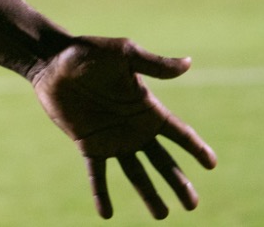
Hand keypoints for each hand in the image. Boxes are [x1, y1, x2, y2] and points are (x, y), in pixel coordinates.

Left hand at [31, 36, 216, 219]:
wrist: (51, 61)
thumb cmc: (88, 52)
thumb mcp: (123, 53)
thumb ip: (153, 63)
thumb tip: (189, 64)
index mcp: (147, 108)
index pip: (179, 133)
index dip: (196, 148)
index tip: (212, 164)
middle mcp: (134, 127)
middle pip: (163, 161)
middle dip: (178, 183)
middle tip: (192, 206)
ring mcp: (112, 138)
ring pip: (136, 173)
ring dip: (149, 195)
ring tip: (162, 216)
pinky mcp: (88, 144)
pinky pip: (98, 174)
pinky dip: (101, 194)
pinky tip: (106, 214)